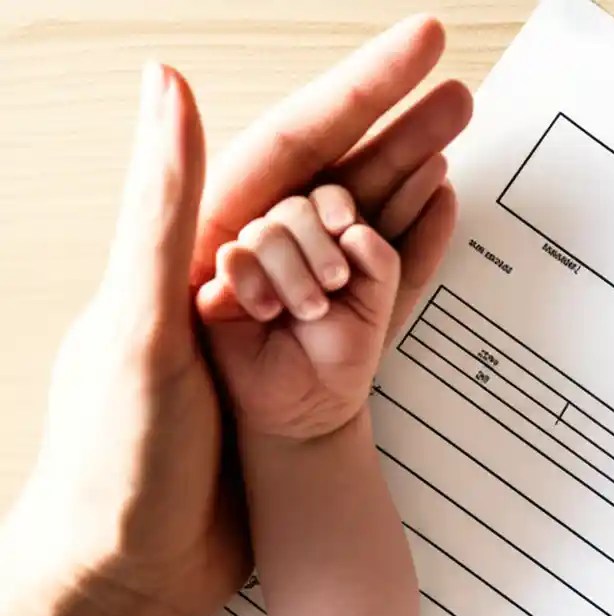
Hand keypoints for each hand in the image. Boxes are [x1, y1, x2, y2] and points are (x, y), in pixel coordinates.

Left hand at [0, 15, 468, 615]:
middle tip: (458, 91)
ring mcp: (275, 316)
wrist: (132, 572)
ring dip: (407, 183)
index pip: (293, 143)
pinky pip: (368, 294)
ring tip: (460, 145)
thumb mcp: (143, 327)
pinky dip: (405, 255)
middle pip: (333, 179)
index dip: (362, 87)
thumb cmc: (120, 462)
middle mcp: (237, 268)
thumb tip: (172, 83)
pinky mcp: (301, 363)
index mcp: (197, 245)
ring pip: (355, 230)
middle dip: (397, 128)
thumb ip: (165, 206)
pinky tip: (434, 225)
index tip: (421, 45)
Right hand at [198, 187, 411, 438]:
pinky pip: (229, 259)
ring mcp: (248, 263)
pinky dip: (253, 280)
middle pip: (293, 207)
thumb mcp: (376, 304)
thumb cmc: (341, 350)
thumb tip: (356, 229)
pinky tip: (268, 311)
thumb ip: (380, 262)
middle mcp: (284, 244)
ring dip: (291, 268)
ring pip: (262, 231)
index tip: (345, 227)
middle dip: (318, 242)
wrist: (311, 403)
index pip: (326, 197)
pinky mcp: (215, 289)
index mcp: (324, 240)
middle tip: (334, 283)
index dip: (336, 205)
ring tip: (309, 310)